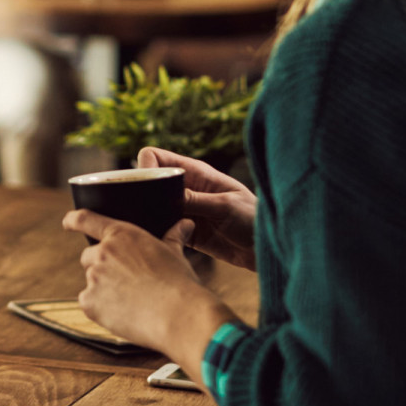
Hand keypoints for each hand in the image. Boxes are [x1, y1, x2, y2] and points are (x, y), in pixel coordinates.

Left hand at [62, 208, 228, 363]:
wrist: (177, 316)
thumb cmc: (179, 283)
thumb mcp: (175, 254)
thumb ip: (173, 237)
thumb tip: (185, 224)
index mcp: (121, 235)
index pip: (87, 219)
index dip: (73, 219)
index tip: (67, 221)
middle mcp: (102, 253)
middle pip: (88, 257)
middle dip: (101, 267)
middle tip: (125, 281)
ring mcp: (93, 278)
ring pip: (91, 282)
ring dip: (104, 290)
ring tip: (132, 301)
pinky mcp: (89, 303)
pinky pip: (89, 303)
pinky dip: (101, 309)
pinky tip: (123, 313)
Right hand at [138, 146, 257, 270]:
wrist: (266, 248)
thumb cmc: (253, 218)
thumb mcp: (224, 206)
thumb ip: (194, 199)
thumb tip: (161, 196)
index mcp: (195, 173)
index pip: (156, 157)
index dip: (145, 166)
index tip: (144, 185)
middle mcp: (186, 189)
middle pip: (150, 182)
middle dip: (140, 193)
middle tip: (139, 210)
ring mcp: (184, 210)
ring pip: (153, 206)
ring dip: (147, 215)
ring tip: (145, 227)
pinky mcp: (184, 231)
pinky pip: (162, 228)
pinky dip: (156, 232)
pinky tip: (156, 240)